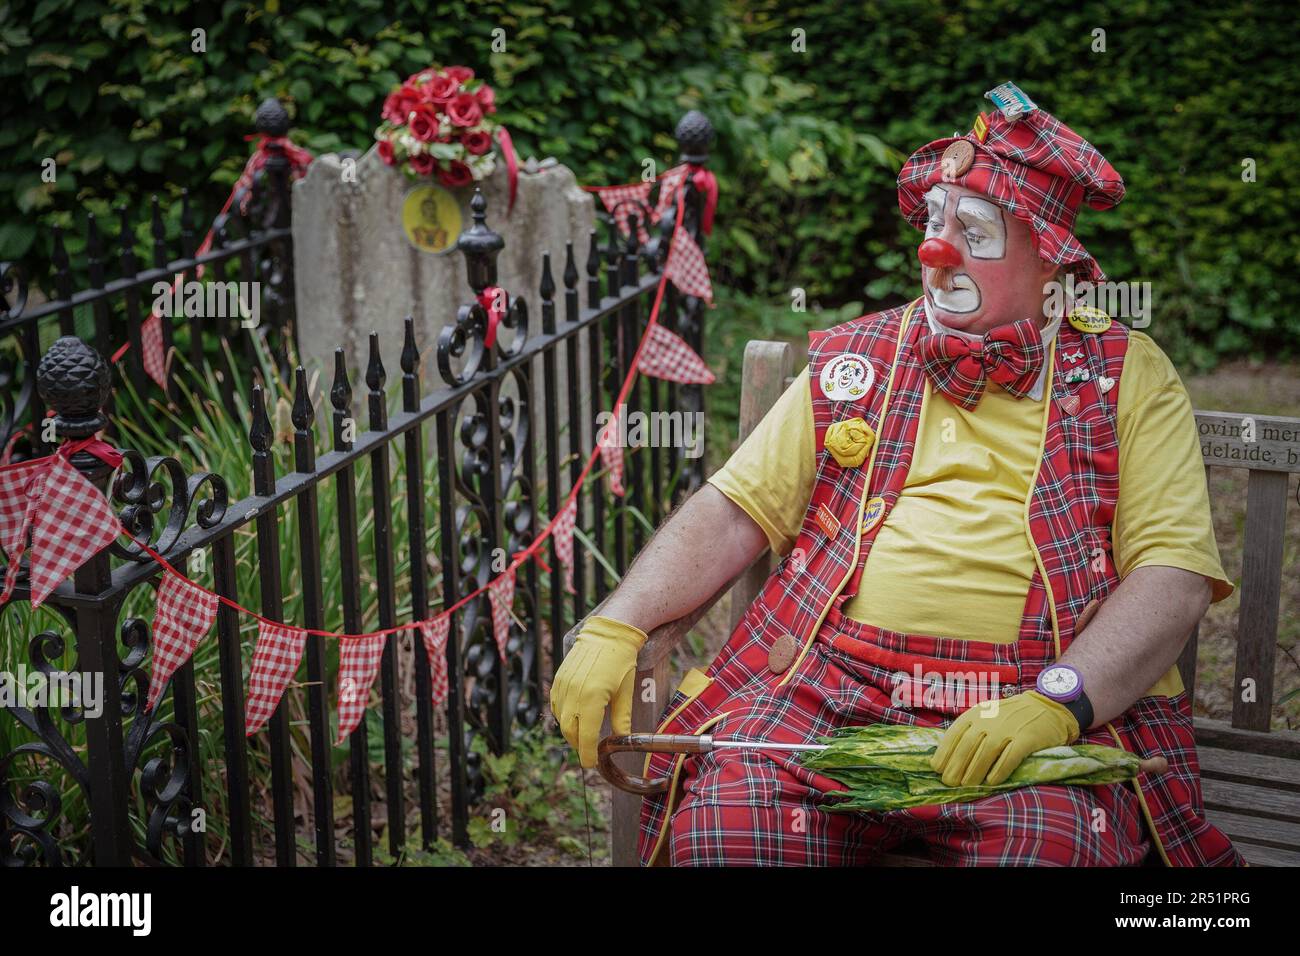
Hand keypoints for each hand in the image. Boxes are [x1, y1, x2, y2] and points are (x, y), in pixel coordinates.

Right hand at [550, 615, 647, 767]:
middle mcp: (574, 694)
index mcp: (592, 699)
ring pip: (560, 719)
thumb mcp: (625, 691)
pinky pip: (556, 704)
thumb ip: (622, 718)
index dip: (587, 754)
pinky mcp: (558, 679)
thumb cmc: (621, 661)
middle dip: (578, 744)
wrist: (607, 633)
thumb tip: (622, 739)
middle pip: (569, 731)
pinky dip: (563, 715)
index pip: (585, 736)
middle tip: (589, 751)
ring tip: (582, 734)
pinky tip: (573, 716)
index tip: (591, 763)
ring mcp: (563, 685)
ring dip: (570, 730)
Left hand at [930, 691, 1079, 786]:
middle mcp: (990, 719)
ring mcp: (1009, 728)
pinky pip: (1011, 756)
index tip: (937, 768)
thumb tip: (948, 755)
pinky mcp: (1027, 738)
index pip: (955, 733)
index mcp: (977, 713)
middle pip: (968, 745)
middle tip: (949, 783)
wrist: (1048, 707)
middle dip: (956, 765)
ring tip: (967, 785)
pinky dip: (1000, 770)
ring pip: (986, 752)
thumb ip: (970, 730)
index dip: (944, 751)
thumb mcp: (987, 715)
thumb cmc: (1012, 716)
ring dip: (974, 771)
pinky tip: (992, 782)